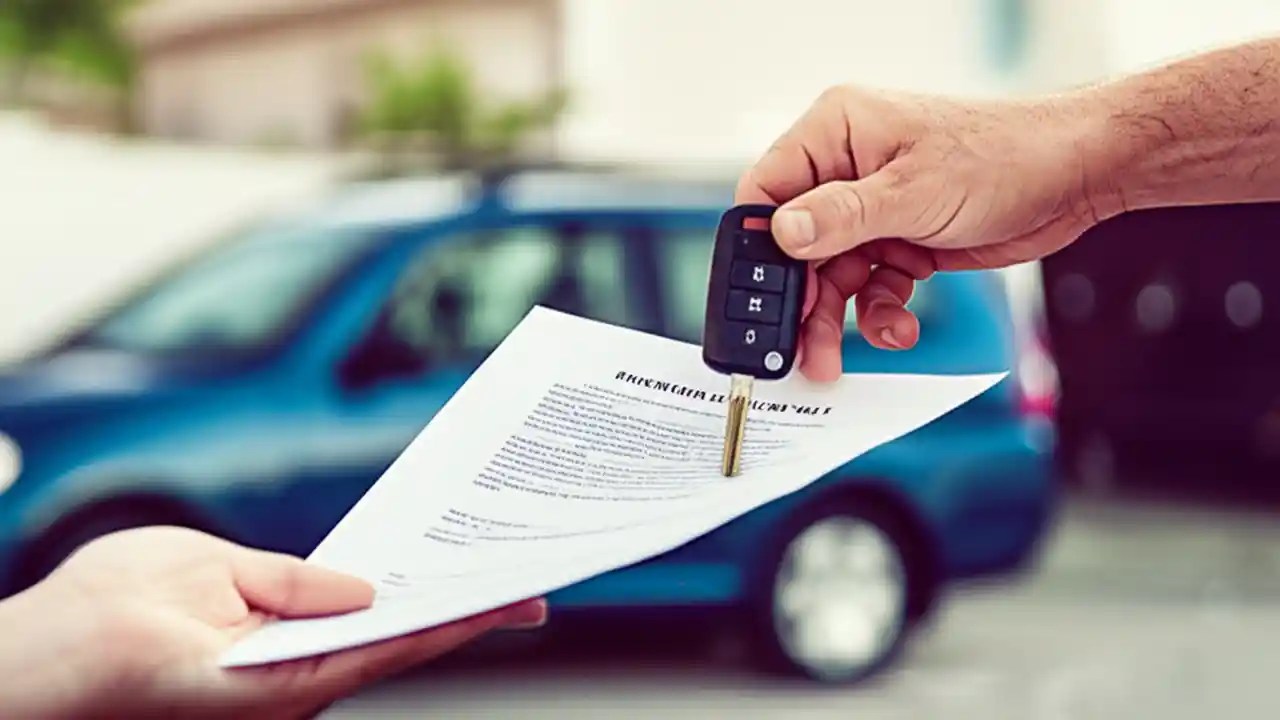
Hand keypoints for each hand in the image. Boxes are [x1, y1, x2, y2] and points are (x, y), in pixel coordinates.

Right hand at [0, 527, 544, 718]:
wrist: (28, 670)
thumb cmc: (91, 630)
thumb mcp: (190, 577)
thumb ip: (282, 583)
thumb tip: (364, 590)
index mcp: (275, 679)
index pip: (392, 645)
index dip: (459, 620)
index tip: (517, 602)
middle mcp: (286, 690)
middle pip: (392, 647)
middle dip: (457, 615)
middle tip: (524, 585)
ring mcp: (273, 685)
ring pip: (366, 645)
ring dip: (418, 611)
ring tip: (476, 573)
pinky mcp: (256, 669)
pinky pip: (328, 636)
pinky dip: (370, 610)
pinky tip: (397, 581)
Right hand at [736, 85, 1106, 380]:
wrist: (1075, 176)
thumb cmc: (1004, 156)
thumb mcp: (914, 191)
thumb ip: (841, 216)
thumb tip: (781, 233)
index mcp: (836, 132)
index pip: (767, 189)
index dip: (759, 246)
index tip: (759, 299)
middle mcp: (845, 167)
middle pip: (794, 244)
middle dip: (800, 299)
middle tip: (797, 348)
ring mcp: (872, 206)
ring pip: (829, 274)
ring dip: (834, 318)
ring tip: (831, 360)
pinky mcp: (898, 239)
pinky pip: (869, 286)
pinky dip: (879, 312)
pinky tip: (898, 327)